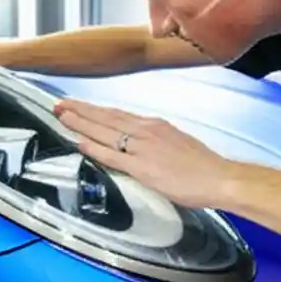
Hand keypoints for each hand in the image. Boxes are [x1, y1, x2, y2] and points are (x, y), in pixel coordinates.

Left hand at [53, 98, 238, 208]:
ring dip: (81, 123)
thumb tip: (139, 145)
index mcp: (154, 125)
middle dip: (81, 110)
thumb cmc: (203, 166)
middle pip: (106, 117)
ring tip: (62, 115)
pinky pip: (113, 155)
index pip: (117, 114)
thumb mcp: (176, 143)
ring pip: (105, 131)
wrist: (220, 177)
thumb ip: (154, 142)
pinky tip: (80, 142)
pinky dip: (95, 147)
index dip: (95, 110)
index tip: (78, 104)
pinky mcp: (143, 167)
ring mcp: (143, 148)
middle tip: (60, 103)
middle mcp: (146, 131)